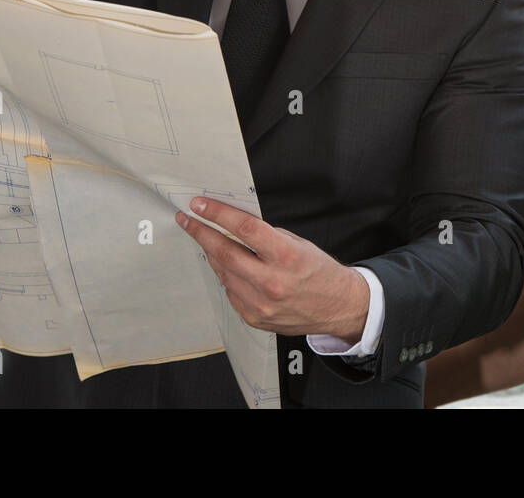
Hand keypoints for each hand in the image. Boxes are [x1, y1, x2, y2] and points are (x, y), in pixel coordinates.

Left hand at [176, 197, 369, 342]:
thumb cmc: (318, 271)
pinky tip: (228, 266)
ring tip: (205, 239)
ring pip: (223, 273)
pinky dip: (227, 276)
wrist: (336, 307)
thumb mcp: (298, 243)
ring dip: (211, 254)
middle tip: (187, 220)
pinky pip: (231, 291)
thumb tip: (234, 225)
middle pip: (224, 252)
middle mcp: (271, 282)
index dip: (217, 214)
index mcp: (286, 256)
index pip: (244, 228)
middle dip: (201, 233)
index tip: (199, 205)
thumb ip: (266, 236)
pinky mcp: (254, 318)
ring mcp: (260, 304)